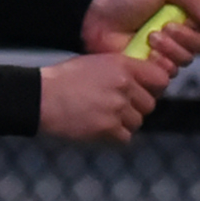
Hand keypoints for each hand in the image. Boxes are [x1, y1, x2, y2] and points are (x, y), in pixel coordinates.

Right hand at [38, 53, 172, 143]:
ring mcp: (117, 108)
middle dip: (136, 108)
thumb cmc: (62, 78)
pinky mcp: (108, 128)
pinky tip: (99, 129)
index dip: (154, 88)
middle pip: (149, 104)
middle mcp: (124, 86)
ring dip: (124, 123)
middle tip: (116, 108)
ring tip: (103, 117)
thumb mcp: (94, 62)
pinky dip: (114, 137)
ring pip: (137, 122)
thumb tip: (139, 80)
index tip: (145, 92)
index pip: (160, 79)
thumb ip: (120, 70)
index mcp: (122, 66)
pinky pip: (125, 137)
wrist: (40, 97)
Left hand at [81, 0, 199, 70]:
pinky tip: (144, 52)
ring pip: (186, 60)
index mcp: (186, 13)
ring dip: (170, 48)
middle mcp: (180, 35)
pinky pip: (169, 74)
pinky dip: (158, 63)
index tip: (196, 18)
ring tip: (149, 37)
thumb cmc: (125, 1)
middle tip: (163, 27)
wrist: (96, 21)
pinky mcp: (153, 72)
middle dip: (185, 36)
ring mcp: (167, 55)